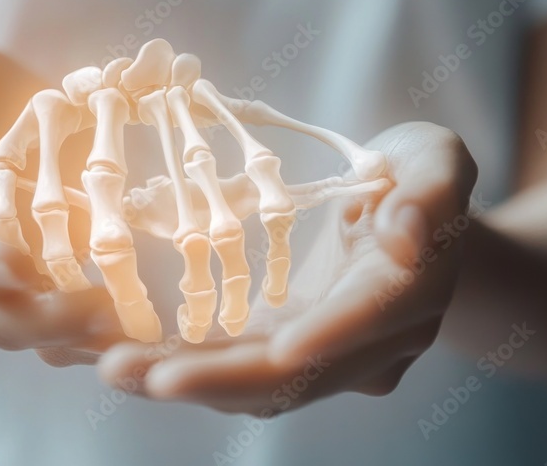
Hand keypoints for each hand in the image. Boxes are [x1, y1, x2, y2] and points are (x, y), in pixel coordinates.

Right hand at [0, 39, 124, 365]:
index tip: (12, 263)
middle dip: (45, 317)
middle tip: (96, 309)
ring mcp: (13, 269)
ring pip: (42, 323)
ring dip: (85, 332)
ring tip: (131, 328)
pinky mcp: (57, 262)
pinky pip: (81, 302)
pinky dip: (113, 314)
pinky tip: (148, 316)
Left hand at [97, 121, 477, 412]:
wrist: (412, 228)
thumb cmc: (417, 178)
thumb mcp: (436, 161)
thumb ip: (430, 192)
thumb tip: (407, 235)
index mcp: (408, 292)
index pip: (369, 318)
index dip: (329, 335)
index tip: (281, 348)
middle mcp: (367, 344)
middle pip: (296, 376)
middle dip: (217, 377)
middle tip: (135, 370)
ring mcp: (322, 357)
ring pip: (253, 386)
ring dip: (182, 381)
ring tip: (110, 365)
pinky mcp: (283, 351)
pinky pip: (231, 370)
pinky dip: (179, 368)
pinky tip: (122, 357)